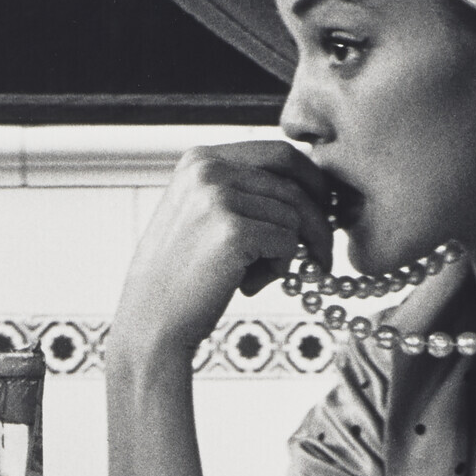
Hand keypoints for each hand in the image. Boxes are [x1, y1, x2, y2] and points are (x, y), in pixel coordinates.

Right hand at [110, 140, 331, 372]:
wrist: (151, 321)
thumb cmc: (183, 276)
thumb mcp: (202, 215)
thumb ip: (240, 191)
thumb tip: (307, 187)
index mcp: (201, 158)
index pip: (278, 153)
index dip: (311, 181)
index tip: (323, 210)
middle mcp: (208, 168)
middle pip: (293, 181)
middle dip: (318, 217)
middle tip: (323, 252)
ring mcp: (218, 197)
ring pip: (293, 215)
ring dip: (288, 253)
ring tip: (256, 277)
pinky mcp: (232, 231)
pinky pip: (286, 243)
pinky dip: (278, 269)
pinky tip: (246, 285)